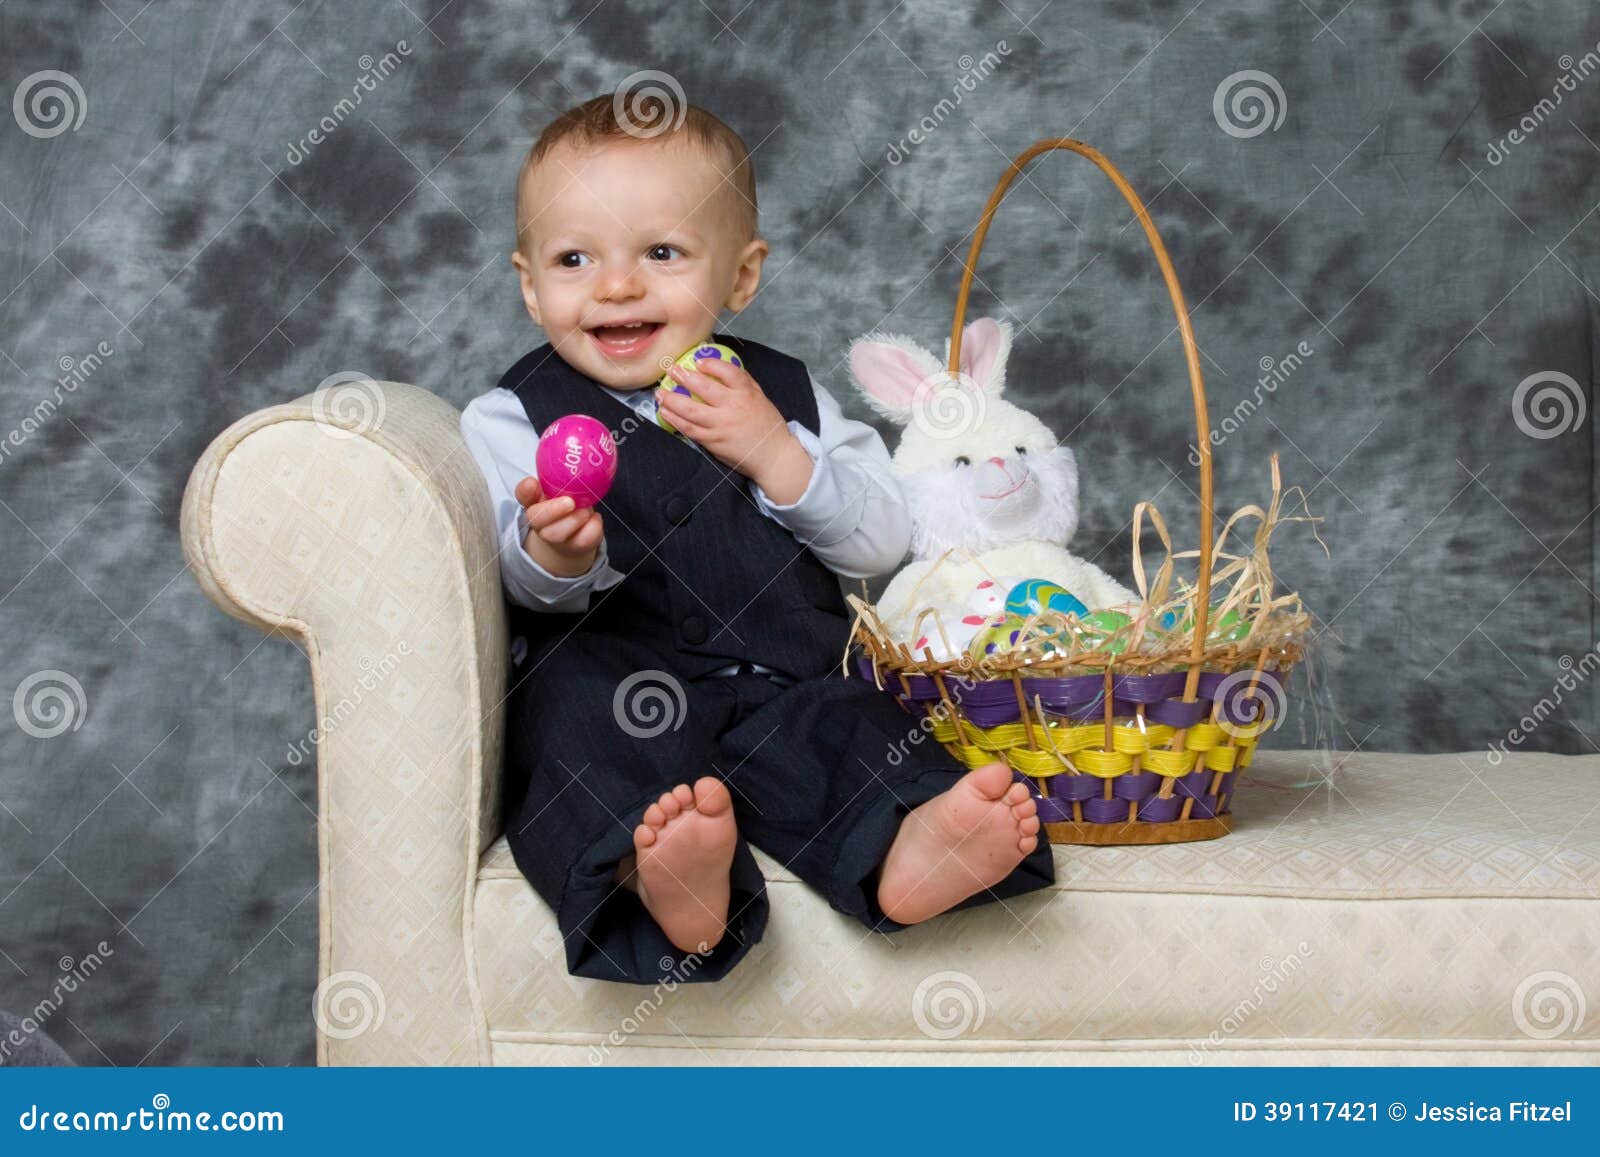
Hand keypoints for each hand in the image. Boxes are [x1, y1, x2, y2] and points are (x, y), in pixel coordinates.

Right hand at [514, 475, 603, 577]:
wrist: (572, 537)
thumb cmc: (565, 505)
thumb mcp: (560, 490)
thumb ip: (562, 477)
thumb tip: (580, 459)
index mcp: (534, 502)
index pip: (523, 494)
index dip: (526, 490)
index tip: (532, 483)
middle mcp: (540, 522)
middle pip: (537, 519)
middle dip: (553, 510)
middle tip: (570, 502)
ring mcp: (556, 537)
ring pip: (558, 533)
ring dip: (576, 518)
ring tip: (586, 509)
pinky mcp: (576, 546)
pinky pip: (585, 538)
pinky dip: (594, 525)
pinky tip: (594, 518)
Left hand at [657, 358, 813, 502]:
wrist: (773, 455)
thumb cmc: (767, 425)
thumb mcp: (760, 397)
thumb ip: (743, 382)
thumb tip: (720, 367)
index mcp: (747, 393)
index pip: (728, 372)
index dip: (712, 364)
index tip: (698, 362)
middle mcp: (733, 407)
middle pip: (704, 388)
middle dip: (683, 377)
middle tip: (671, 370)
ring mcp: (721, 425)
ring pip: (690, 410)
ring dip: (672, 399)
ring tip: (660, 392)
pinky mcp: (713, 441)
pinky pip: (689, 429)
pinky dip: (675, 419)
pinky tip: (666, 412)